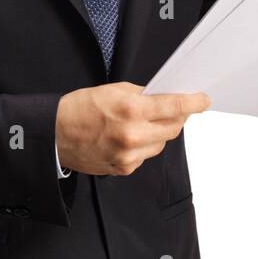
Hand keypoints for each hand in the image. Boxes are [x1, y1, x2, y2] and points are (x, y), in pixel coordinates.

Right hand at [55, 83, 210, 176]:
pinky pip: (146, 156)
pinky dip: (144, 146)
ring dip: (159, 133)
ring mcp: (129, 155)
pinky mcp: (124, 168)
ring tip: (141, 124)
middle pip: (173, 128)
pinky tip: (128, 138)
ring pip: (161, 144)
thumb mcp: (113, 90)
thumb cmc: (80, 108)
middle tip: (172, 109)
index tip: (202, 100)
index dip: (193, 103)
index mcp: (131, 110)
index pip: (174, 107)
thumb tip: (165, 98)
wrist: (54, 134)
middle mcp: (132, 135)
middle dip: (176, 118)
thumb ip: (142, 95)